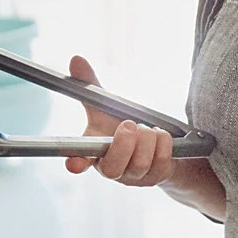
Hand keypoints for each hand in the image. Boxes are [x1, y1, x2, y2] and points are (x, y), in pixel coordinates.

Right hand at [65, 55, 175, 186]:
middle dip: (124, 143)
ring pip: (140, 163)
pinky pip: (161, 162)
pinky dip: (162, 143)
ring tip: (147, 128)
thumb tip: (76, 59)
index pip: (79, 161)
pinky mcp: (155, 177)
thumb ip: (89, 85)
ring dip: (147, 138)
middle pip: (113, 168)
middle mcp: (112, 170)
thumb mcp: (105, 106)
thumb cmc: (121, 125)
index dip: (76, 163)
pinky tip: (159, 134)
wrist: (155, 144)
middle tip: (130, 124)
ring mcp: (134, 177)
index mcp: (93, 153)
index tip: (74, 164)